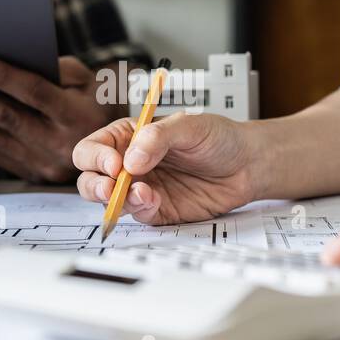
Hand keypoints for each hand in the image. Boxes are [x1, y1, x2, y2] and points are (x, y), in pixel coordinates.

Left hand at [0, 54, 123, 182]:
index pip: (34, 93)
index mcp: (76, 114)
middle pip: (4, 118)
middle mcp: (59, 143)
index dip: (2, 76)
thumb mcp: (89, 81)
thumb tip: (10, 58)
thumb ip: (55, 70)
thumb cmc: (98, 103)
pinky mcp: (30, 175)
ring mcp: (43, 163)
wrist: (118, 152)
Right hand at [72, 113, 258, 223]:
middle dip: (94, 184)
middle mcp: (130, 164)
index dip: (96, 157)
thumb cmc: (219, 138)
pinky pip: (137, 215)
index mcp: (130, 137)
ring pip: (109, 201)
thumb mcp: (190, 125)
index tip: (114, 163)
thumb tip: (132, 159)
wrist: (248, 165)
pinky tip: (155, 200)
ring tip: (142, 193)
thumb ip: (158, 137)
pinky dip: (140, 210)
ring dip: (118, 200)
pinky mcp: (157, 210)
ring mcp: (142, 188)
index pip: (94, 147)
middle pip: (91, 177)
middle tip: (111, 187)